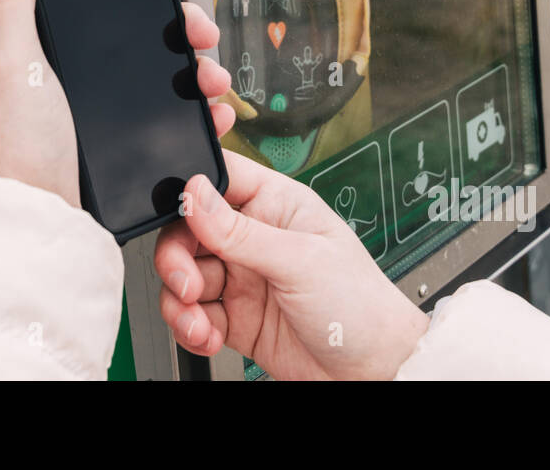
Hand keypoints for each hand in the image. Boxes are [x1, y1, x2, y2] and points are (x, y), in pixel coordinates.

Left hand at [0, 0, 235, 207]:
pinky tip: (213, 112)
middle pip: (149, 30)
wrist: (36, 220)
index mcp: (53, 44)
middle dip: (186, 22)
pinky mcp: (130, 141)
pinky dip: (203, 111)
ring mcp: (109, 107)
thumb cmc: (12, 145)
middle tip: (197, 29)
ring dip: (202, 66)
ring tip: (209, 78)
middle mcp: (83, 72)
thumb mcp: (12, 57)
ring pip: (170, 72)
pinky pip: (178, 117)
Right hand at [155, 150, 429, 379]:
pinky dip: (190, 326)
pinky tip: (208, 335)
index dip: (189, 187)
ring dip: (181, 299)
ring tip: (199, 319)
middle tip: (186, 281)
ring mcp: (243, 277)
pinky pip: (193, 313)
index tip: (175, 209)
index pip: (220, 177)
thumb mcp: (300, 261)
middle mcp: (255, 236)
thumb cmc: (361, 305)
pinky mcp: (235, 317)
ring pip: (184, 274)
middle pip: (189, 230)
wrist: (374, 372)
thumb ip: (240, 232)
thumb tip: (194, 192)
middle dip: (177, 257)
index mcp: (276, 204)